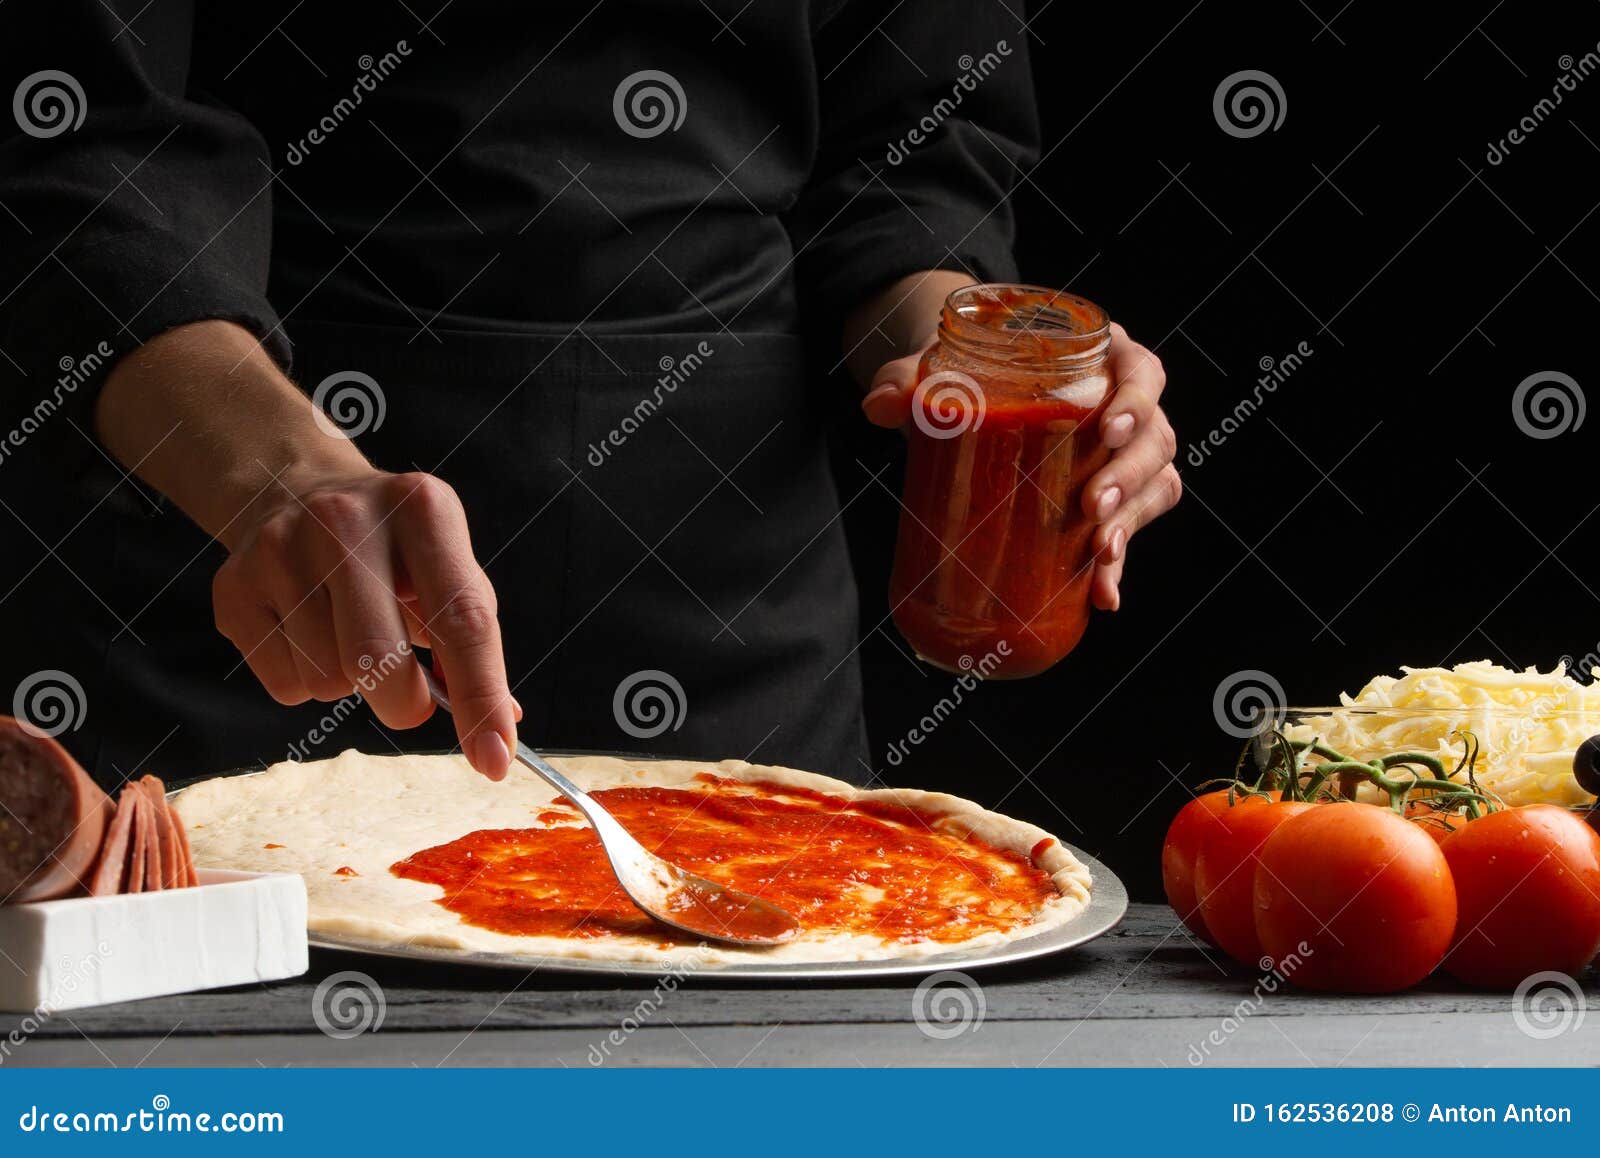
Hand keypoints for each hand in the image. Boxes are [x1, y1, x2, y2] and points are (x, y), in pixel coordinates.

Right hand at [96, 322, 519, 779]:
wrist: (294, 490)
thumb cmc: (394, 551)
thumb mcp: (446, 569)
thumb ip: (474, 640)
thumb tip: (502, 725)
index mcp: (423, 508)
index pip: (462, 620)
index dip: (481, 697)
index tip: (495, 759)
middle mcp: (346, 517)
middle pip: (380, 660)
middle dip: (404, 703)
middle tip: (410, 699)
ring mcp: (279, 547)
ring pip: (330, 680)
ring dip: (350, 683)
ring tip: (347, 632)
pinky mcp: (232, 584)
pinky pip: (284, 685)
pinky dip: (307, 682)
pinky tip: (307, 632)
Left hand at [859, 321, 1180, 611]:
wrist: (967, 390)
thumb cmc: (970, 367)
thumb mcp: (940, 364)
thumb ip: (910, 379)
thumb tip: (876, 406)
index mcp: (1101, 356)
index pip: (1143, 372)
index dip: (1135, 402)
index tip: (1106, 432)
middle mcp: (1124, 404)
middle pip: (1156, 437)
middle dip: (1129, 476)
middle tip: (1091, 505)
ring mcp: (1123, 453)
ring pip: (1156, 483)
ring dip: (1134, 520)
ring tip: (1100, 552)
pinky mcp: (1110, 495)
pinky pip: (1133, 526)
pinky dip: (1120, 563)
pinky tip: (1102, 595)